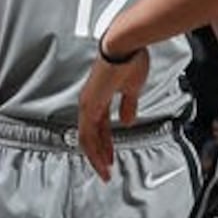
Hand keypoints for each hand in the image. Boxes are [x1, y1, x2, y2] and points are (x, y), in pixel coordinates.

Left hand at [77, 44, 149, 179]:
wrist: (125, 45)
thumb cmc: (130, 59)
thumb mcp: (131, 89)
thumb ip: (128, 106)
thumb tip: (127, 121)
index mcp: (99, 97)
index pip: (100, 127)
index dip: (106, 143)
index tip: (111, 156)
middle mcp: (89, 101)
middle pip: (90, 135)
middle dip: (99, 155)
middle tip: (105, 171)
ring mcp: (87, 103)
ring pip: (86, 138)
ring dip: (95, 156)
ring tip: (104, 171)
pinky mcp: (89, 104)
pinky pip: (87, 133)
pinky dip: (93, 149)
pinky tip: (101, 159)